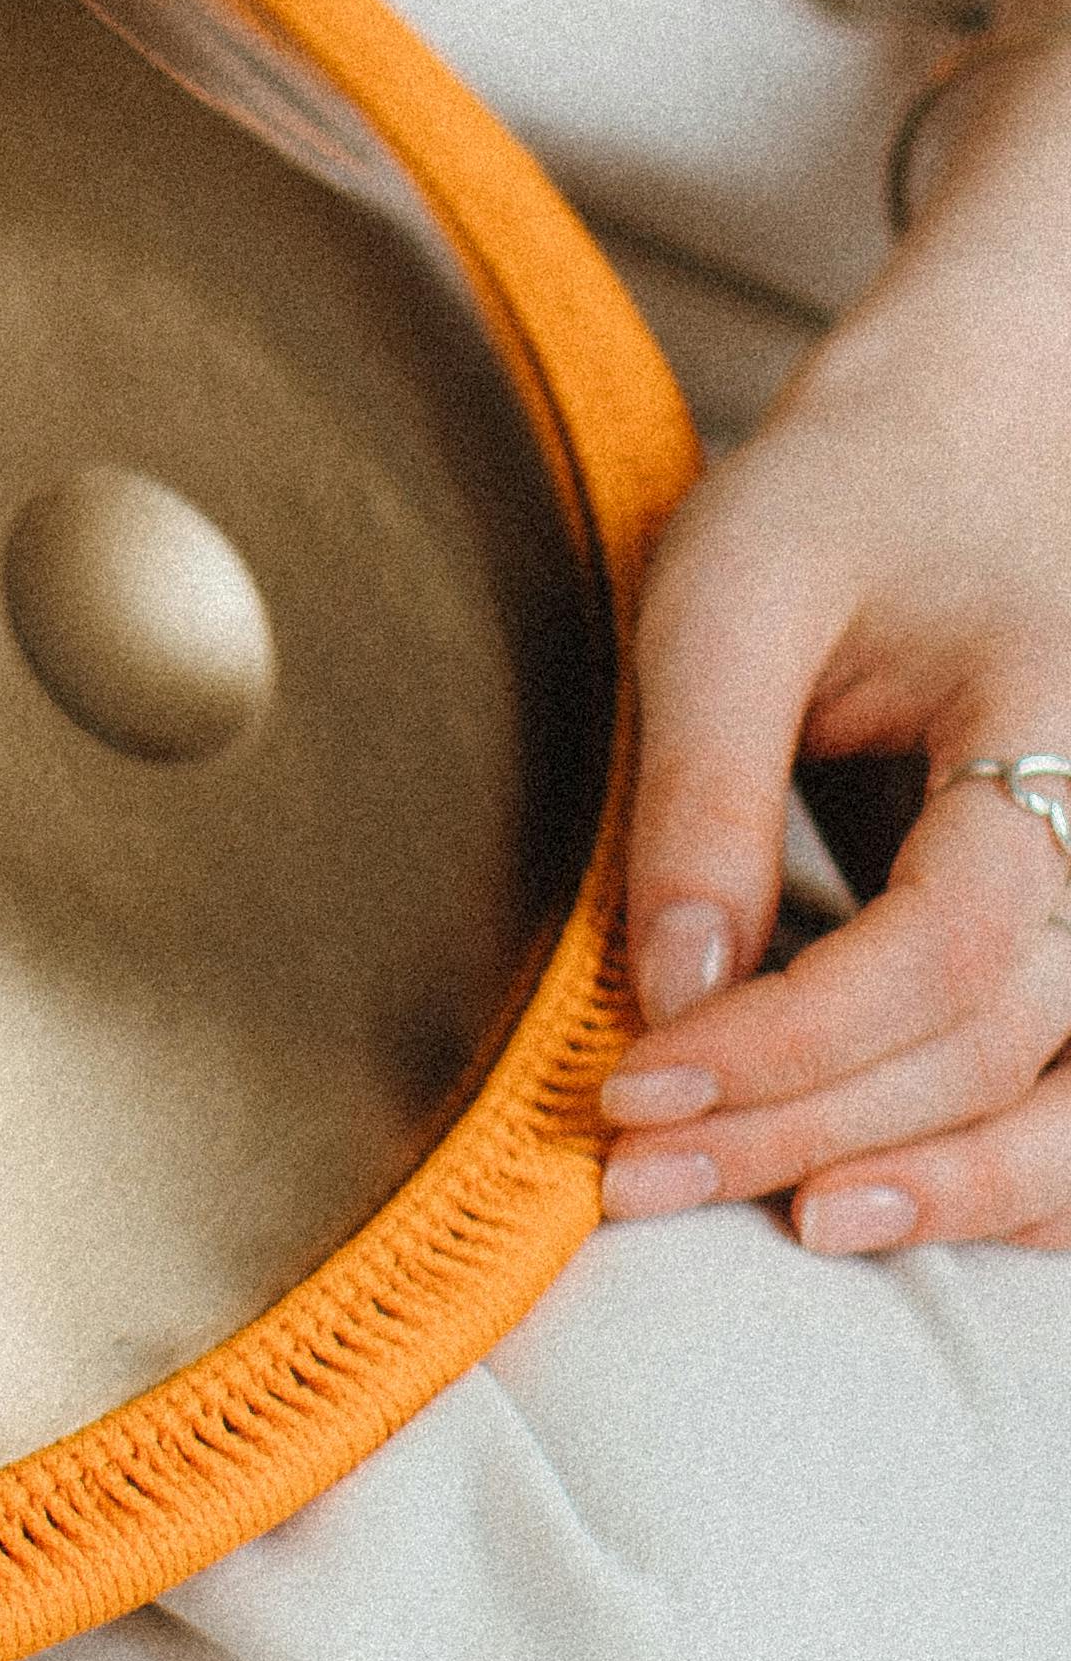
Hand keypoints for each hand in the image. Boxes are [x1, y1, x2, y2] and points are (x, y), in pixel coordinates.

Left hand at [599, 253, 1070, 1253]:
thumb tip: (671, 992)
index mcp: (1065, 726)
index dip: (789, 1041)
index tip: (632, 1087)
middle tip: (641, 1179)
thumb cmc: (846, 497)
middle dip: (816, 1131)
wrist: (978, 434)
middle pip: (1004, 1044)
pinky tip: (890, 1206)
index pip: (946, 946)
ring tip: (781, 1226)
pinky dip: (1018, 1173)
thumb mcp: (731, 596)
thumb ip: (702, 790)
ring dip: (938, 1185)